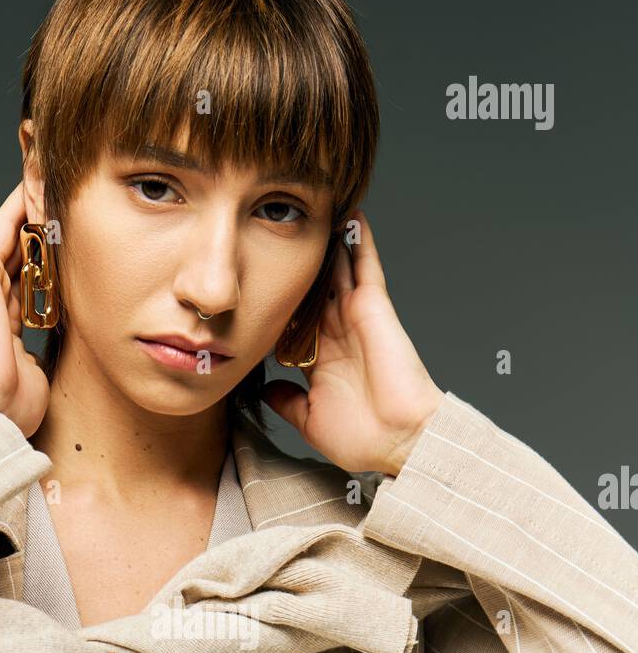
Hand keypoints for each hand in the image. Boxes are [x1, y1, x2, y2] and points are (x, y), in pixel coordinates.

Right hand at [0, 152, 49, 437]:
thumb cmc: (9, 401)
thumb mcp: (38, 373)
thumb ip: (42, 356)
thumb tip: (54, 355)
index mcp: (3, 323)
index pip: (24, 279)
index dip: (37, 257)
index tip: (49, 238)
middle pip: (15, 247)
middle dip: (30, 219)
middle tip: (45, 189)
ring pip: (2, 228)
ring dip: (15, 199)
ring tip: (29, 168)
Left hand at [260, 209, 443, 475]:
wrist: (398, 440)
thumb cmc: (362, 438)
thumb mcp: (310, 420)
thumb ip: (287, 402)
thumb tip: (263, 390)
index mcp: (320, 360)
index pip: (294, 322)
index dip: (278, 304)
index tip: (254, 286)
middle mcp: (336, 334)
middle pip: (312, 290)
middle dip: (298, 266)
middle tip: (275, 234)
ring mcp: (355, 318)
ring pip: (337, 271)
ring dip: (327, 244)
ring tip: (311, 212)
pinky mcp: (373, 307)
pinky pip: (366, 266)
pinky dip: (360, 241)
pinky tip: (352, 214)